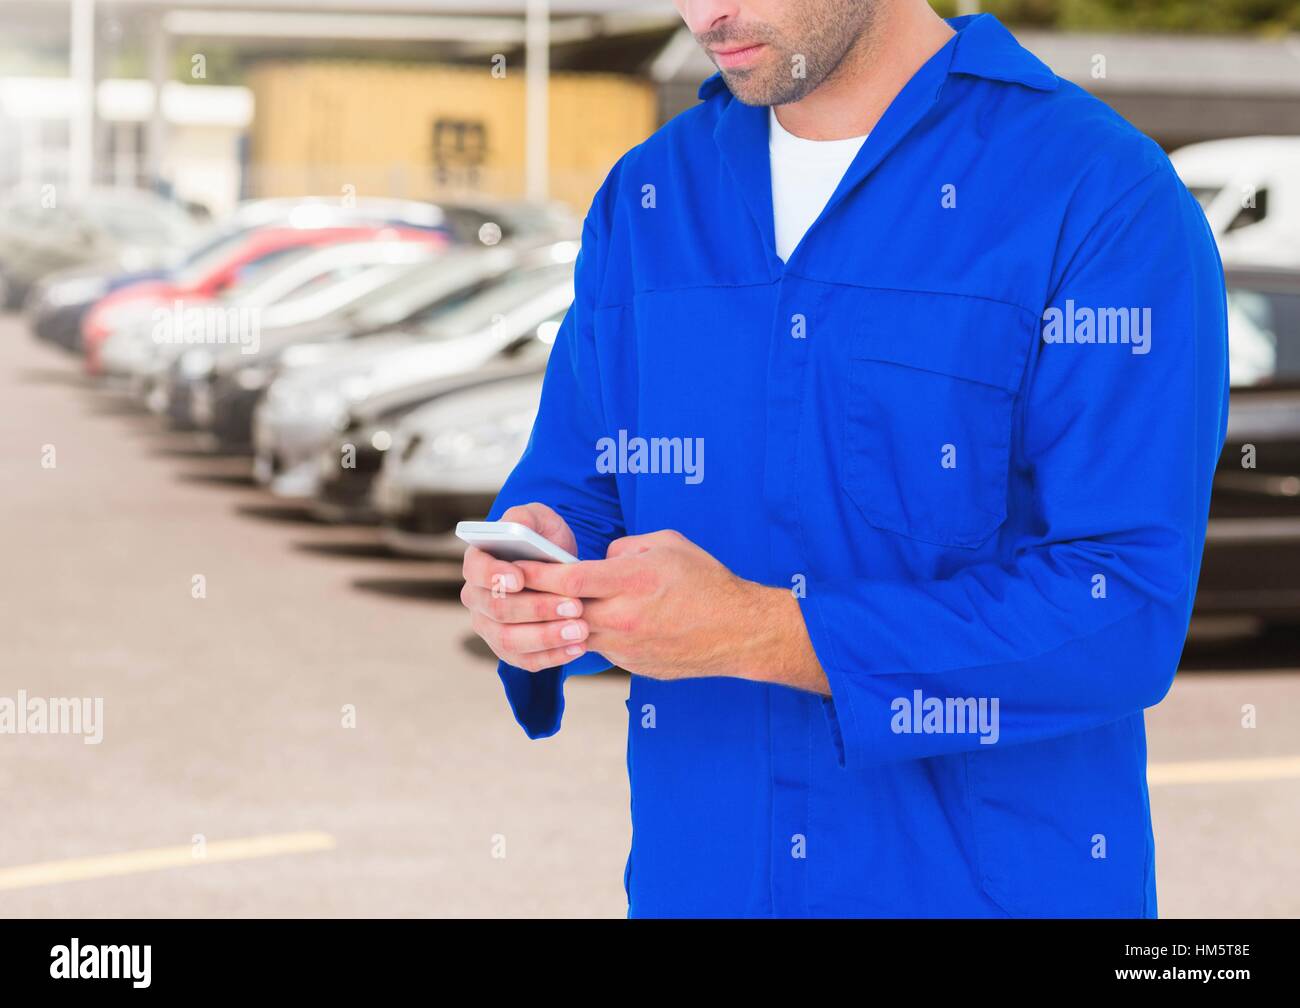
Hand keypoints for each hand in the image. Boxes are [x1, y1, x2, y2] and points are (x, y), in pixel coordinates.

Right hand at [460, 503, 590, 671]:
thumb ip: (523, 518)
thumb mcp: (538, 520)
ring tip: (581, 629)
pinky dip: (552, 657)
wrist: (560, 569)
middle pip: (497, 610)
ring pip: (509, 640)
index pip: (476, 571)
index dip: (495, 576)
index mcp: (478, 563)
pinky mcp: (509, 650)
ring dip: (547, 637)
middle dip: (537, 609)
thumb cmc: (544, 540)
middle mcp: (477, 598)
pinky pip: (525, 660)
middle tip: (574, 605)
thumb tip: (511, 526)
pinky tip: (577, 648)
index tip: (521, 579)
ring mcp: (489, 627)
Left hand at [518, 529, 791, 682]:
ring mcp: (625, 646)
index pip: (568, 578)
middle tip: (514, 587)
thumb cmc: (707, 581)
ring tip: (549, 605)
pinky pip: (600, 647)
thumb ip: (625, 548)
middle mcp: (623, 617)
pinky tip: (593, 622)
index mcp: (631, 581)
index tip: (514, 565)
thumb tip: (599, 559)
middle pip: (563, 610)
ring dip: (562, 620)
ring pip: (576, 633)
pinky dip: (592, 634)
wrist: (740, 632)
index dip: (536, 572)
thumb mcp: (668, 544)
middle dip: (537, 598)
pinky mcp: (631, 665)